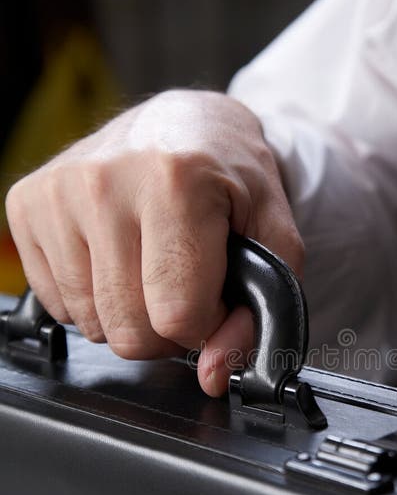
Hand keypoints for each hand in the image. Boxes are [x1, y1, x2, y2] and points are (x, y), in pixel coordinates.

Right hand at [6, 89, 302, 394]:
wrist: (189, 122)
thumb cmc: (232, 178)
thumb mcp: (272, 237)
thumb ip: (259, 312)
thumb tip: (213, 372)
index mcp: (177, 181)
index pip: (178, 314)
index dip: (206, 325)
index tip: (216, 296)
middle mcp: (106, 182)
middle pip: (129, 330)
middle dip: (166, 328)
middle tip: (183, 285)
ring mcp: (59, 192)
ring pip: (91, 324)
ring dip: (128, 314)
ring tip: (151, 267)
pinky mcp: (27, 203)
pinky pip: (59, 304)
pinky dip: (93, 299)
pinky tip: (116, 258)